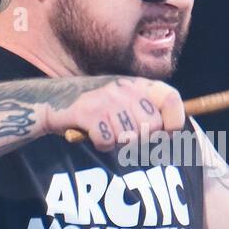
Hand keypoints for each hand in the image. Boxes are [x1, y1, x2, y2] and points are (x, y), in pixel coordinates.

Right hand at [44, 76, 185, 150]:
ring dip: (117, 142)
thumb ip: (146, 113)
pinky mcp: (89, 112)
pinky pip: (108, 141)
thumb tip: (171, 134)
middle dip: (140, 139)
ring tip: (105, 130)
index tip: (167, 134)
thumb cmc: (96, 109)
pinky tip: (92, 134)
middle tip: (123, 135)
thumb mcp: (124, 103)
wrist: (53, 103)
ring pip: (129, 138)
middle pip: (151, 127)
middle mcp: (125, 87)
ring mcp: (107, 98)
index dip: (175, 121)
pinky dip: (101, 144)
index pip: (171, 98)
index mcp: (138, 84)